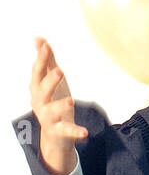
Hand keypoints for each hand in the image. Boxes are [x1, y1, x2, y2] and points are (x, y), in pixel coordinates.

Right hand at [29, 37, 87, 174]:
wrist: (54, 135)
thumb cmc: (52, 102)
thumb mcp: (50, 81)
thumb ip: (47, 61)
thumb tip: (38, 39)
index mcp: (37, 88)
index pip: (38, 72)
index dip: (41, 59)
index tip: (45, 46)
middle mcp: (39, 102)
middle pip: (41, 90)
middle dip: (49, 81)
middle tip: (59, 71)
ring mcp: (48, 117)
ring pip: (52, 111)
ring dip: (60, 105)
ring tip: (70, 100)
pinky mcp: (59, 131)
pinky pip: (67, 131)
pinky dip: (75, 131)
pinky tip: (85, 132)